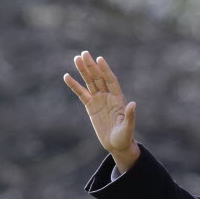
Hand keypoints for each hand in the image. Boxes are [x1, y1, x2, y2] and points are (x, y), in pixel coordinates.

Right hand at [63, 51, 139, 171]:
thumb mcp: (128, 128)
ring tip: (76, 58)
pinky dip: (74, 85)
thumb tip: (133, 104)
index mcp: (118, 99)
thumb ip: (130, 116)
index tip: (99, 59)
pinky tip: (67, 76)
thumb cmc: (125, 137)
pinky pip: (81, 93)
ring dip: (83, 71)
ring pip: (89, 82)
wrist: (117, 145)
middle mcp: (108, 96)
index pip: (111, 80)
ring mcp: (99, 100)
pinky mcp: (91, 106)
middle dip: (92, 66)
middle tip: (84, 53)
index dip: (105, 70)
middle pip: (99, 78)